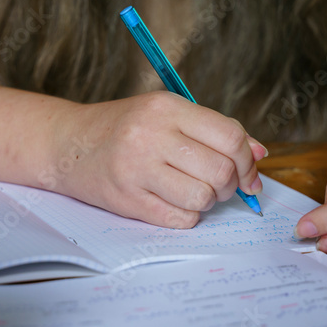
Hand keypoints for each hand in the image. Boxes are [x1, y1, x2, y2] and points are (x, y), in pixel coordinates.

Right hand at [50, 92, 267, 227]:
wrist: (66, 142)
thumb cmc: (123, 127)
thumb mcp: (165, 113)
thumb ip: (212, 130)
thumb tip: (260, 153)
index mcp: (166, 107)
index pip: (230, 136)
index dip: (248, 161)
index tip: (249, 175)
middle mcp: (151, 135)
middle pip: (221, 171)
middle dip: (229, 185)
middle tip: (218, 185)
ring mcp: (137, 168)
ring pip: (203, 197)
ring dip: (206, 201)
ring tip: (191, 191)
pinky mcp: (127, 199)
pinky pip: (180, 218)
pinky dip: (186, 215)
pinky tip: (172, 201)